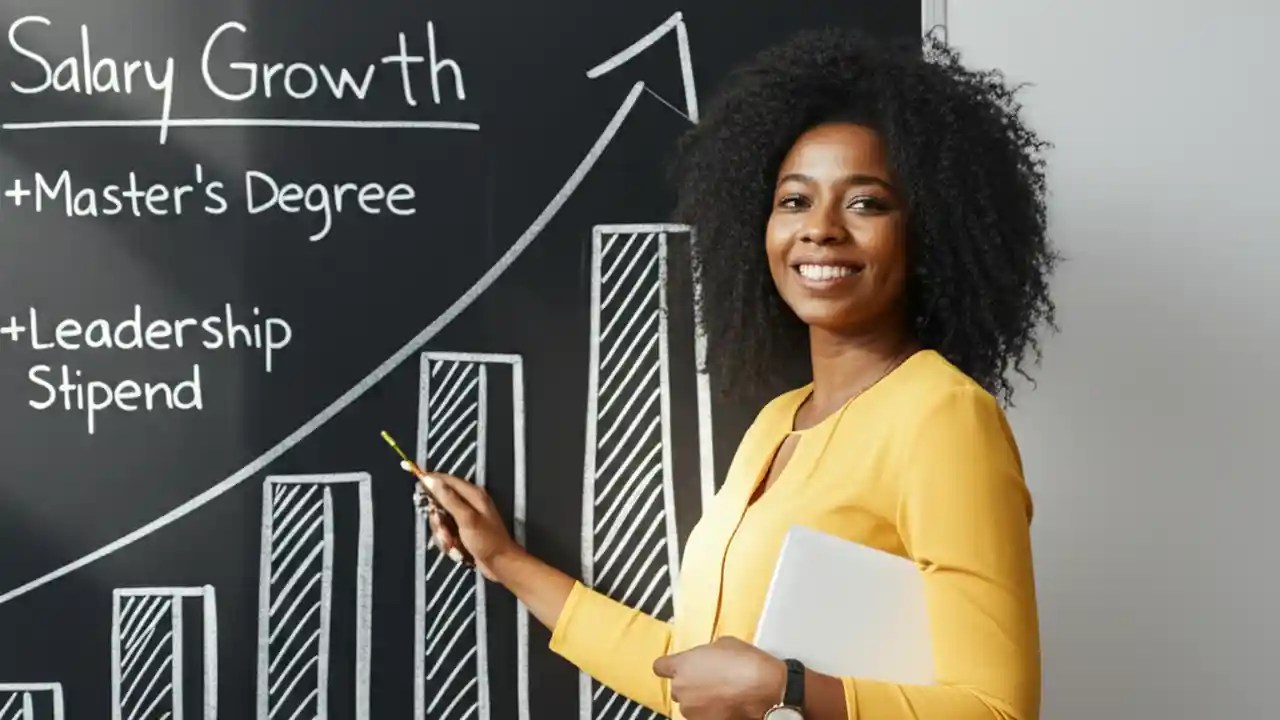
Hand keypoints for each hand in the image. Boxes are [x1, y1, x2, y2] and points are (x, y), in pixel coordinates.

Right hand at [408, 468, 520, 581]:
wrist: (500, 564)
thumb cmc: (488, 541)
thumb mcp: (466, 518)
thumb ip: (448, 499)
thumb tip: (432, 481)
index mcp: (473, 494)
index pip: (446, 480)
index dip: (431, 482)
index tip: (418, 487)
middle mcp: (469, 503)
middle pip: (440, 503)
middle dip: (438, 520)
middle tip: (444, 532)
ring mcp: (466, 518)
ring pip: (441, 520)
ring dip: (443, 535)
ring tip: (452, 544)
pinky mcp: (464, 531)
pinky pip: (446, 532)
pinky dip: (448, 542)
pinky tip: (456, 549)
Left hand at [653, 637, 785, 718]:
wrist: (764, 688)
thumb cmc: (745, 661)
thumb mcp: (724, 643)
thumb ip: (707, 653)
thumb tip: (708, 659)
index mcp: (682, 665)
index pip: (660, 667)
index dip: (670, 667)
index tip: (679, 667)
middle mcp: (681, 689)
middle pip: (678, 687)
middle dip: (691, 685)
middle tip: (712, 680)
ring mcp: (691, 710)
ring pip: (691, 705)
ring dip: (701, 701)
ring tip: (723, 695)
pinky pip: (703, 717)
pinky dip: (712, 713)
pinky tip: (728, 706)